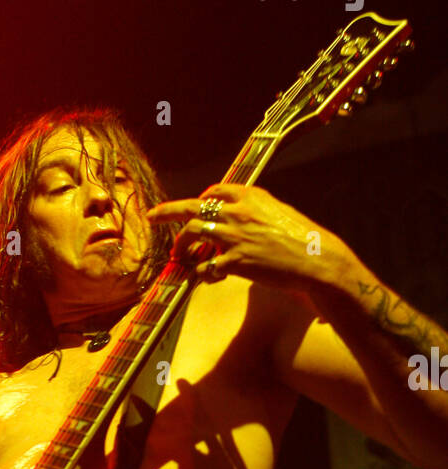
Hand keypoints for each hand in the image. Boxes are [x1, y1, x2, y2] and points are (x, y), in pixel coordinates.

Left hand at [147, 184, 351, 294]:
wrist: (317, 259)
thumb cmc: (301, 238)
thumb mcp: (277, 212)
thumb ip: (255, 210)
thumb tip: (237, 213)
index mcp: (250, 196)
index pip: (214, 191)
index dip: (200, 200)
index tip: (193, 207)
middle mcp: (237, 212)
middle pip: (191, 208)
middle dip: (167, 212)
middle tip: (152, 217)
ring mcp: (234, 236)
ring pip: (191, 233)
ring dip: (181, 246)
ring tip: (179, 257)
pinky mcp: (235, 261)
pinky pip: (205, 266)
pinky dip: (203, 273)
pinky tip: (209, 277)